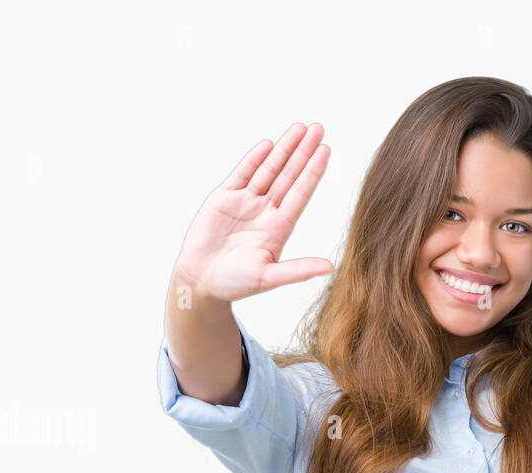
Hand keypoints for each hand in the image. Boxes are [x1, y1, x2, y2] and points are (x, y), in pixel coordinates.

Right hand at [174, 123, 334, 302]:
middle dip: (303, 152)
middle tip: (318, 129)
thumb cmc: (235, 284)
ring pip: (268, 170)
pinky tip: (269, 145)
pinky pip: (242, 174)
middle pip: (289, 176)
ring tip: (300, 129)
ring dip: (283, 149)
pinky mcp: (224, 198)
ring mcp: (245, 202)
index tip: (326, 151)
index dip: (313, 172)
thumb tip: (330, 268)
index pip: (301, 194)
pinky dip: (254, 159)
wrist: (200, 281)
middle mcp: (266, 211)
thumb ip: (298, 270)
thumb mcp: (269, 278)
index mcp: (279, 228)